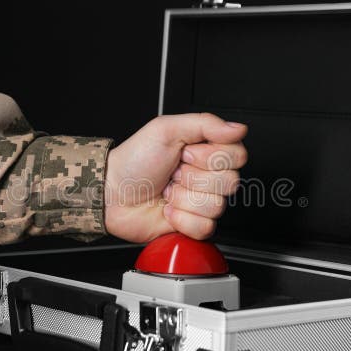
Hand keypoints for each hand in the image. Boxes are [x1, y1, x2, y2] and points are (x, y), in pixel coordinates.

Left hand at [104, 113, 247, 241]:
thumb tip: (238, 128)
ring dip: (184, 198)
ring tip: (167, 191)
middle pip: (230, 182)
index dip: (210, 156)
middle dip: (193, 177)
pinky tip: (167, 209)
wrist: (113, 193)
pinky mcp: (193, 225)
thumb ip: (206, 123)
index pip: (237, 155)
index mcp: (205, 151)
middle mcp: (207, 177)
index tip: (186, 153)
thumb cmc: (134, 161)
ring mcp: (201, 201)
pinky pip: (205, 226)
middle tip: (173, 172)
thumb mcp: (166, 129)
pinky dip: (181, 219)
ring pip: (216, 206)